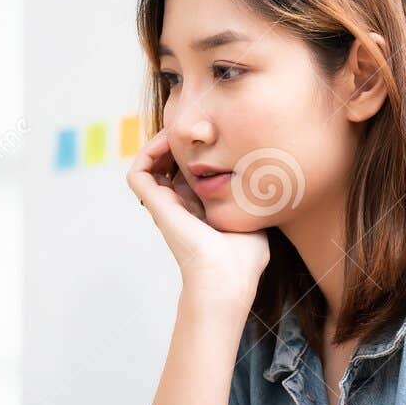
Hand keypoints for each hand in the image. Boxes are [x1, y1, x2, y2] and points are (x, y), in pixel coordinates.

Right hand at [127, 131, 268, 307]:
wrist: (226, 275)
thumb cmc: (244, 259)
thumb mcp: (252, 219)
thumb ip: (254, 201)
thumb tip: (268, 184)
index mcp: (199, 210)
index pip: (190, 174)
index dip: (200, 154)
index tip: (217, 136)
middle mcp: (179, 206)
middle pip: (168, 165)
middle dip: (179, 143)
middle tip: (197, 129)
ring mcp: (164, 205)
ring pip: (149, 166)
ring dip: (160, 143)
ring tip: (179, 130)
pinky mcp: (154, 204)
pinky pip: (137, 172)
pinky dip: (147, 152)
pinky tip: (169, 141)